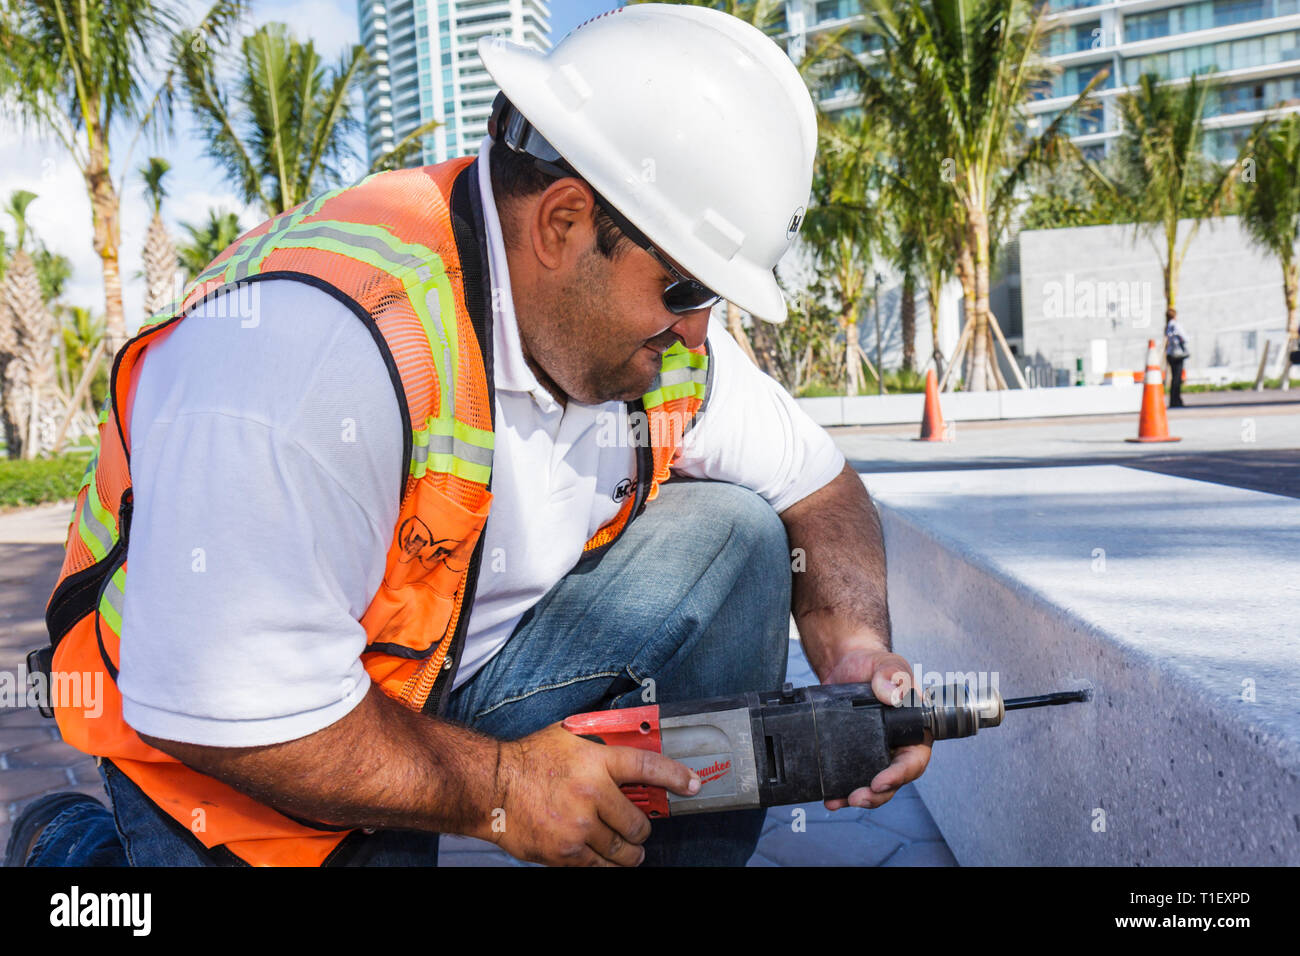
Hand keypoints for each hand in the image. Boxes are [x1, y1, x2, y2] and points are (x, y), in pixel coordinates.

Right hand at [487, 722, 700, 866]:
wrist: (490, 787)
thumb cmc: (529, 760)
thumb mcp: (570, 739)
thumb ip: (602, 748)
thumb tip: (633, 750)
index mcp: (596, 761)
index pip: (648, 768)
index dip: (676, 777)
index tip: (692, 785)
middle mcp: (592, 793)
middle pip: (639, 823)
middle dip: (642, 828)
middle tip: (638, 827)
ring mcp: (579, 827)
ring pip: (623, 850)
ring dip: (630, 852)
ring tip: (629, 850)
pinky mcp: (564, 853)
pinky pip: (599, 867)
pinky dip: (607, 865)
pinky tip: (606, 859)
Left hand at [821, 646, 931, 810]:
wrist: (846, 665)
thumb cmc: (875, 665)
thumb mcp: (888, 665)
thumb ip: (893, 675)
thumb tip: (893, 694)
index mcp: (914, 730)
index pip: (914, 760)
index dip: (900, 775)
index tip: (881, 780)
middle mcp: (897, 746)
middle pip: (893, 780)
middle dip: (877, 795)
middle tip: (857, 797)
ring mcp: (876, 752)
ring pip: (872, 785)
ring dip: (858, 797)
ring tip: (839, 801)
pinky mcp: (855, 754)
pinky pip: (851, 776)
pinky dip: (840, 788)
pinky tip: (828, 796)